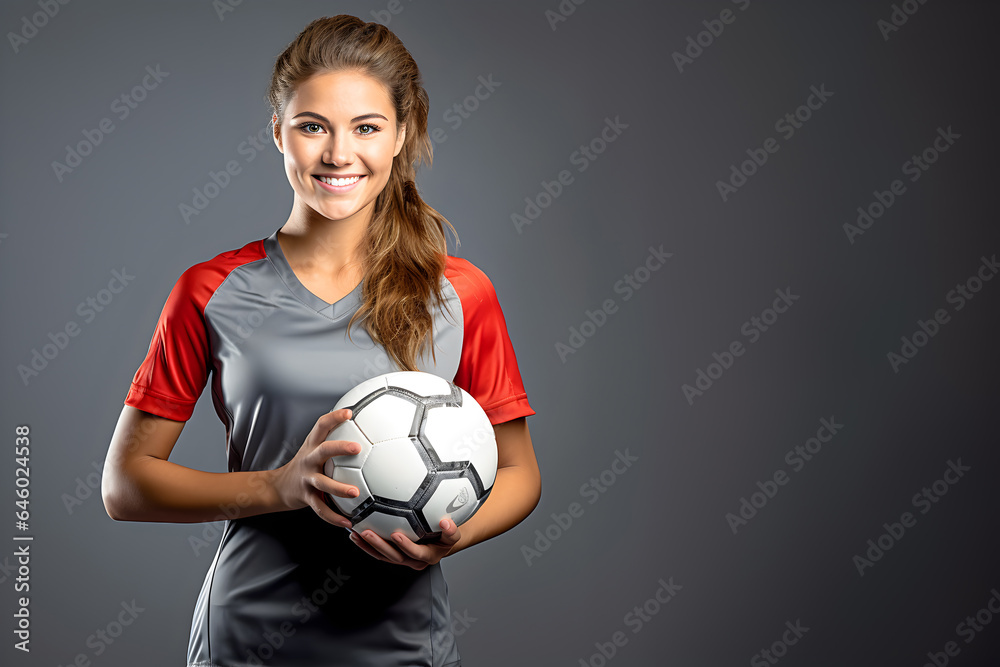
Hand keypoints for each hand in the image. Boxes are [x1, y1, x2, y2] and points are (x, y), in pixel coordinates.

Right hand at [269, 408, 359, 527]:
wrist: (278, 488)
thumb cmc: (305, 466)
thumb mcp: (314, 449)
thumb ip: (334, 441)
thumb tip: (363, 431)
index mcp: (312, 446)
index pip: (321, 426)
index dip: (334, 417)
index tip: (349, 412)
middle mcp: (309, 460)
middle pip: (323, 450)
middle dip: (340, 448)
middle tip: (357, 448)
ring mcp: (306, 479)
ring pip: (323, 483)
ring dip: (339, 488)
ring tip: (355, 493)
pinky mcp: (306, 497)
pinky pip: (321, 508)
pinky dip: (334, 517)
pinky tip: (348, 522)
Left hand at [348, 518, 461, 569]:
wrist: (441, 541)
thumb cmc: (446, 535)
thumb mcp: (453, 534)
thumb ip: (452, 531)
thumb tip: (446, 522)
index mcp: (429, 556)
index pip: (416, 553)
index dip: (406, 545)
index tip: (396, 534)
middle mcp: (413, 560)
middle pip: (394, 556)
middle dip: (379, 545)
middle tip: (367, 533)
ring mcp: (402, 559)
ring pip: (383, 555)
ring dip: (368, 546)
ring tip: (356, 534)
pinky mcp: (393, 555)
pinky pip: (378, 553)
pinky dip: (366, 545)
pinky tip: (355, 535)